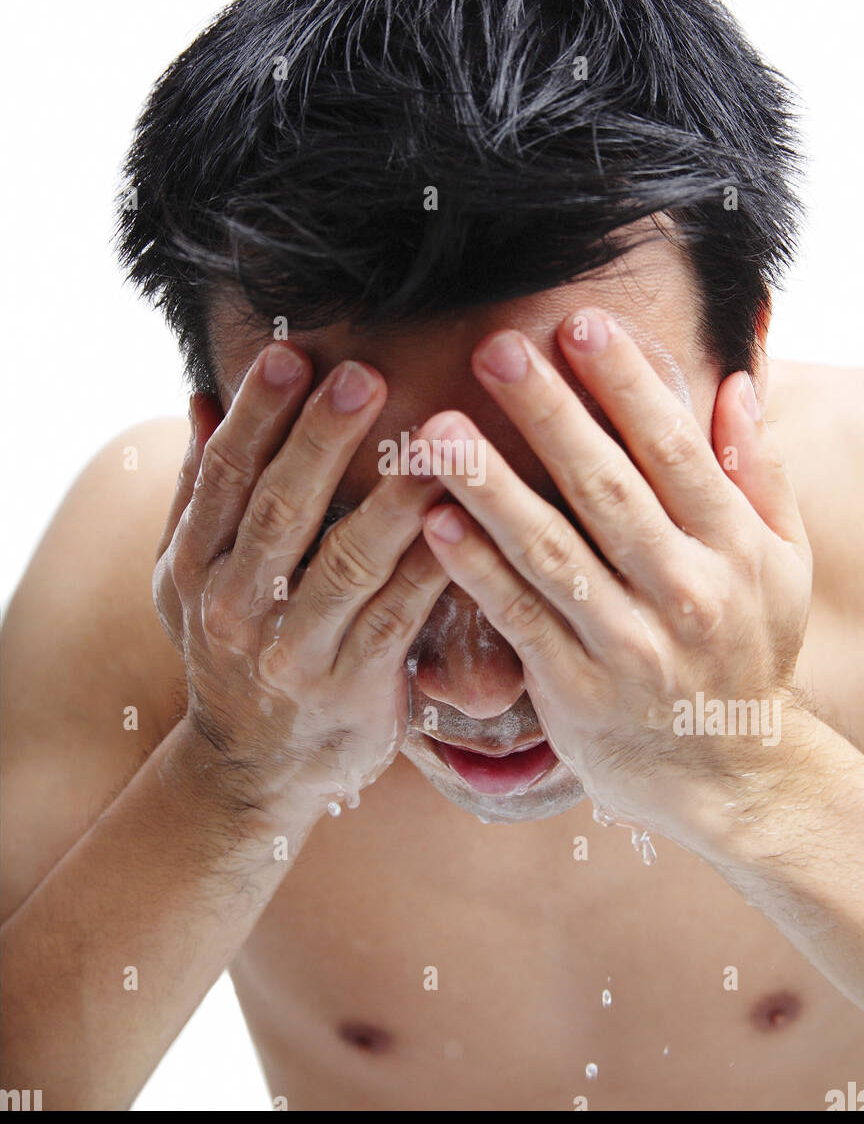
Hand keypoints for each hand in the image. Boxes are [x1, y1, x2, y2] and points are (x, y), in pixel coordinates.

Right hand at [153, 345, 447, 820]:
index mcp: (197, 566)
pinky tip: (463, 520)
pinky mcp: (352, 686)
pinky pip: (398, 615)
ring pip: (347, 562)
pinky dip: (431, 565)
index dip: (257, 414)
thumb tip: (201, 398)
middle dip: (322, 439)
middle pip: (282, 509)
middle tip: (365, 374)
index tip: (292, 353)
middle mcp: (237, 606)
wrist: (251, 770)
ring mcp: (294, 650)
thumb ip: (198, 490)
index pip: (224, 477)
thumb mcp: (188, 578)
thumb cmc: (230, 650)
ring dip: (393, 498)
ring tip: (434, 440)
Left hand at [417, 309, 812, 846]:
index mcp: (734, 547)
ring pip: (554, 552)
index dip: (628, 385)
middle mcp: (686, 591)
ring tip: (437, 431)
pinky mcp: (579, 690)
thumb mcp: (780, 563)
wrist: (731, 776)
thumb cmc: (749, 652)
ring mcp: (631, 645)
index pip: (675, 451)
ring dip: (493, 486)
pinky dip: (479, 571)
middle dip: (549, 414)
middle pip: (607, 488)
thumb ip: (756, 471)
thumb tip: (736, 379)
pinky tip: (436, 522)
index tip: (581, 324)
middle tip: (495, 349)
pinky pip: (522, 620)